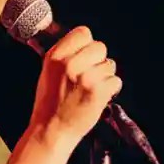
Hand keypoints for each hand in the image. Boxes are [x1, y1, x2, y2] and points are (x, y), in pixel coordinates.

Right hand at [29, 26, 121, 148]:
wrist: (52, 131)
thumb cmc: (50, 104)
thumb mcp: (48, 72)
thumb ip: (64, 55)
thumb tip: (84, 41)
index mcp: (55, 56)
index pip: (83, 32)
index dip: (87, 45)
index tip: (84, 56)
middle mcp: (70, 63)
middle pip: (100, 47)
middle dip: (98, 61)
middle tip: (88, 76)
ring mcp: (86, 77)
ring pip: (110, 65)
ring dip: (104, 77)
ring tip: (89, 90)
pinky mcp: (99, 91)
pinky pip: (116, 81)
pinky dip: (110, 90)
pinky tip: (96, 98)